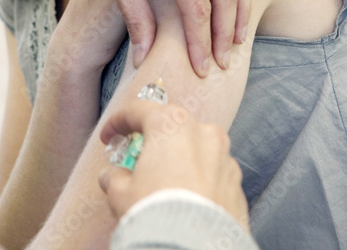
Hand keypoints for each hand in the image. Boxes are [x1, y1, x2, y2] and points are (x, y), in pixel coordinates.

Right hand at [98, 100, 249, 230]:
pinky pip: (213, 174)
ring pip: (198, 150)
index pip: (140, 111)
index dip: (119, 122)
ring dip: (182, 160)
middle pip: (173, 127)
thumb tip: (112, 177)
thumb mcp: (121, 194)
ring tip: (166, 184)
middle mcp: (203, 133)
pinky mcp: (237, 183)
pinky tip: (187, 199)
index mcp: (171, 125)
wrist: (193, 246)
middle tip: (138, 159)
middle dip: (155, 141)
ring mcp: (225, 157)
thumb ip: (115, 178)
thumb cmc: (156, 212)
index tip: (109, 137)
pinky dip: (200, 180)